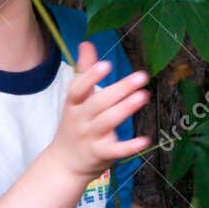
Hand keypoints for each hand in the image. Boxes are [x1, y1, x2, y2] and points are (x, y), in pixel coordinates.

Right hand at [47, 41, 152, 184]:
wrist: (64, 164)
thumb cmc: (74, 126)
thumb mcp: (75, 100)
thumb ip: (84, 72)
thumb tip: (86, 43)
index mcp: (74, 105)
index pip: (78, 89)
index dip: (91, 77)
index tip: (106, 64)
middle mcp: (81, 120)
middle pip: (98, 103)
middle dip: (119, 89)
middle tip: (141, 77)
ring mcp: (90, 138)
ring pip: (108, 122)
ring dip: (125, 109)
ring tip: (143, 96)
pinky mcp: (101, 154)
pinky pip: (115, 150)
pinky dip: (129, 146)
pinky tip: (145, 140)